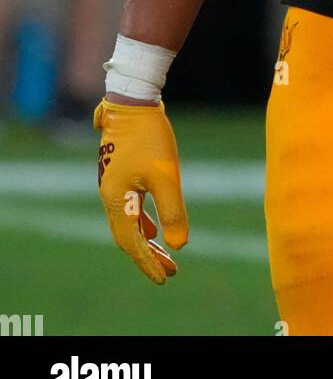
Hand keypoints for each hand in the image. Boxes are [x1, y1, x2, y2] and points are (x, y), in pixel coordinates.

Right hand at [94, 97, 188, 283]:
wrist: (134, 100)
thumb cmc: (150, 136)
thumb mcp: (166, 175)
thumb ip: (171, 210)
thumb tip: (178, 244)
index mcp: (116, 199)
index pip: (131, 242)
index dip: (147, 262)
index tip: (164, 277)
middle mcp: (109, 195)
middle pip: (127, 236)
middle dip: (148, 255)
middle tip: (170, 271)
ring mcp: (113, 183)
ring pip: (128, 222)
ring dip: (146, 240)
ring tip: (165, 255)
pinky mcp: (120, 173)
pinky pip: (130, 208)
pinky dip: (142, 222)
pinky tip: (154, 228)